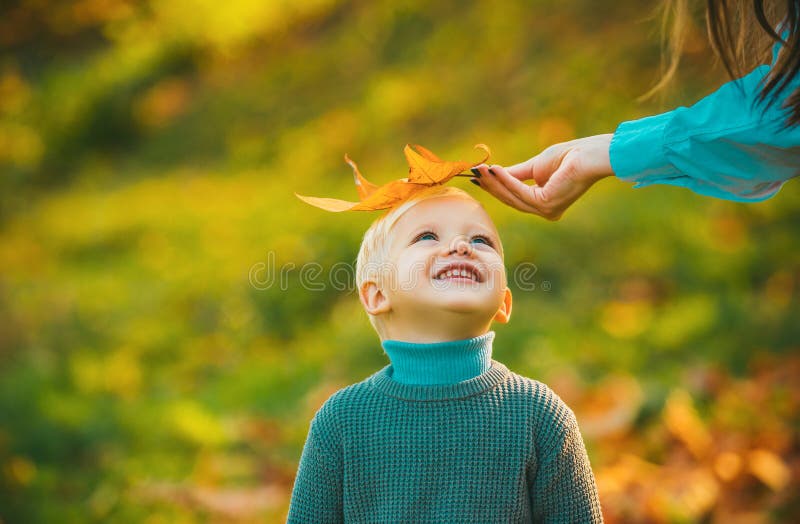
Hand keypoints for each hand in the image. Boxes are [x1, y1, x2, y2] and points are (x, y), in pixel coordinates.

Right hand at [471, 134, 614, 220]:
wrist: (589, 156)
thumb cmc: (569, 157)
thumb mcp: (535, 166)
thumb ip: (515, 174)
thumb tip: (494, 174)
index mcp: (544, 204)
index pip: (515, 197)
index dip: (495, 187)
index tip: (477, 176)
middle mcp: (545, 211)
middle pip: (510, 199)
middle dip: (491, 186)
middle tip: (473, 173)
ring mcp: (545, 211)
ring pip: (512, 197)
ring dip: (494, 183)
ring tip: (479, 170)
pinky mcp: (545, 205)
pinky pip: (519, 191)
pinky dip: (505, 180)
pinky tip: (494, 170)